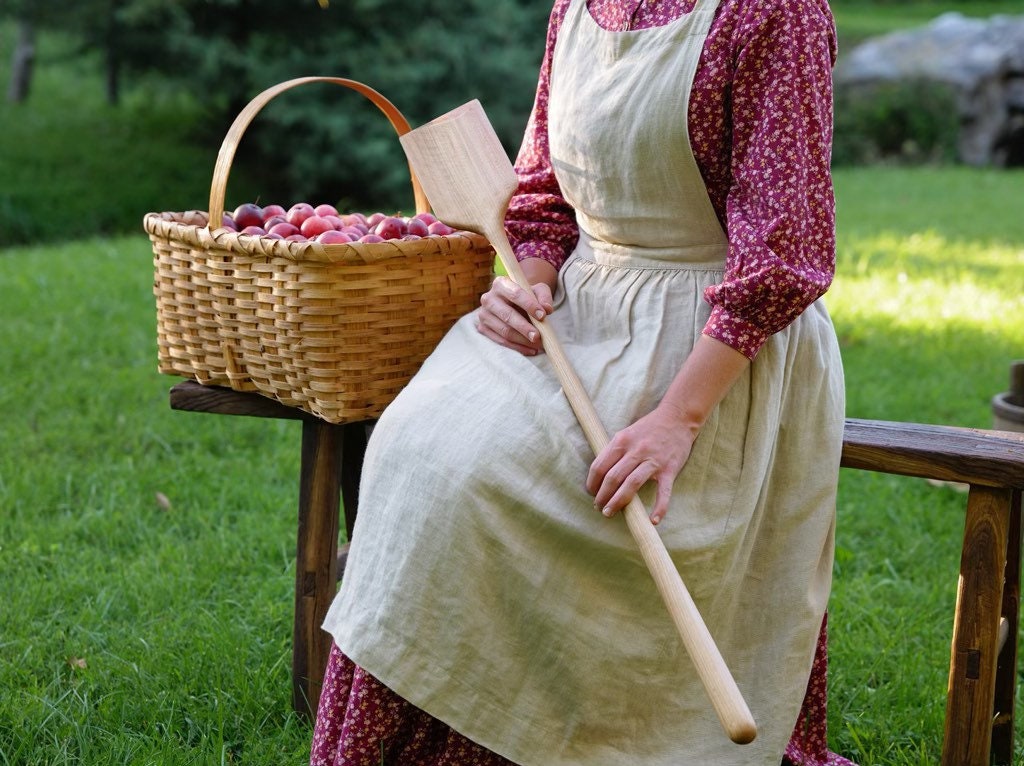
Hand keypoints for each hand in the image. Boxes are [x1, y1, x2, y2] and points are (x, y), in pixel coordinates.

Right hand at [476, 275, 553, 355]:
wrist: (513, 303)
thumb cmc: (527, 296)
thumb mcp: (538, 291)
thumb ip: (544, 297)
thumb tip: (547, 309)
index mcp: (501, 283)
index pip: (515, 294)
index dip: (529, 305)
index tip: (543, 316)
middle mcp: (488, 298)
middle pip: (507, 315)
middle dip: (524, 327)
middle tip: (538, 336)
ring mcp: (483, 314)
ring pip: (504, 330)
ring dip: (522, 340)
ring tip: (538, 345)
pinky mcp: (483, 328)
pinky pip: (500, 341)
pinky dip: (517, 347)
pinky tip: (530, 349)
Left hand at [586, 404, 698, 524]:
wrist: (678, 418)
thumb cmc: (649, 428)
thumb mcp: (626, 433)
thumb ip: (614, 451)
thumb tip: (599, 474)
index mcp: (621, 441)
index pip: (599, 466)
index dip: (592, 483)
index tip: (591, 492)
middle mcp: (636, 450)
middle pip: (613, 477)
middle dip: (602, 496)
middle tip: (599, 507)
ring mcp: (653, 460)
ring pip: (632, 484)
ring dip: (618, 501)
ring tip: (609, 512)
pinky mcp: (670, 469)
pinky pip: (664, 492)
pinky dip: (659, 507)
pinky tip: (653, 520)